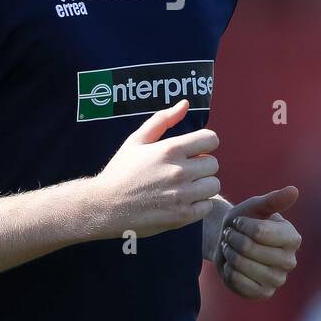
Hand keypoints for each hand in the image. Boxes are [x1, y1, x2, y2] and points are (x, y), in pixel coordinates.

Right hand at [89, 99, 220, 240]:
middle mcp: (179, 171)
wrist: (106, 206)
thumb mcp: (137, 140)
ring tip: (185, 187)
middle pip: (214, 164)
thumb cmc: (121, 171)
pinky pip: (208, 206)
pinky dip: (199, 204)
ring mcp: (182, 195)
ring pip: (214, 185)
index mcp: (170, 149)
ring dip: (202, 185)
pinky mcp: (182, 216)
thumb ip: (162, 119)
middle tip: (186, 170)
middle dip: (202, 165)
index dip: (205, 144)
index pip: (211, 139)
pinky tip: (182, 201)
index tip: (196, 150)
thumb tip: (185, 104)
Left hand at [210, 186, 299, 299]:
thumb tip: (294, 190)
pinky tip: (232, 265)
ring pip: (241, 265)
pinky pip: (237, 282)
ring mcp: (278, 280)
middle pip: (248, 248)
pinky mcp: (264, 294)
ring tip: (232, 248)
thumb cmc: (245, 222)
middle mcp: (290, 261)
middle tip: (232, 235)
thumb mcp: (256, 207)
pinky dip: (228, 271)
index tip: (240, 223)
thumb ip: (274, 200)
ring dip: (229, 253)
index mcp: (292, 238)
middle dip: (233, 239)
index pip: (259, 232)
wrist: (231, 243)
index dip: (242, 225)